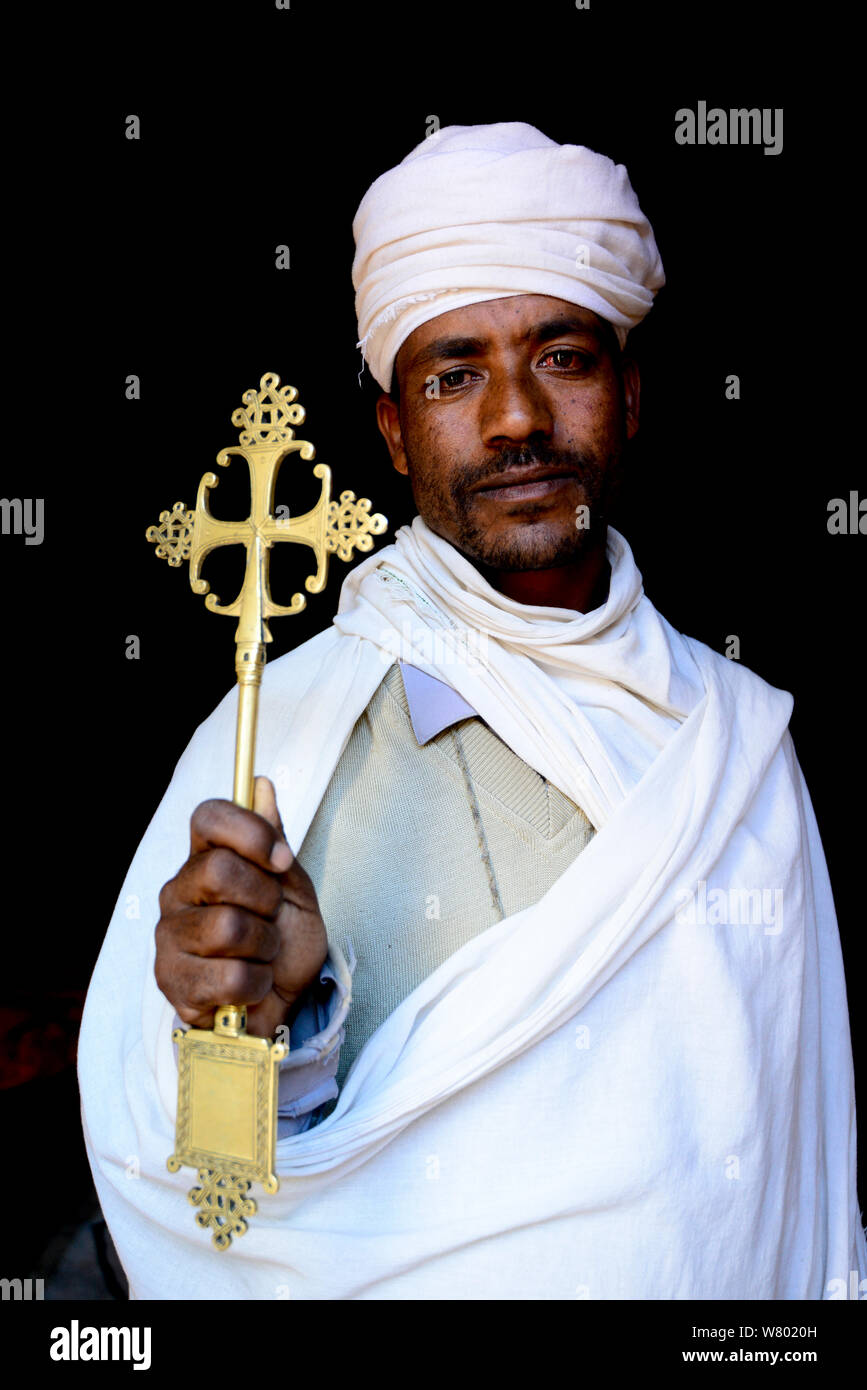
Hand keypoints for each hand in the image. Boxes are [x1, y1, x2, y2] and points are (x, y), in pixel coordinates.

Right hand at [154, 776, 328, 1037]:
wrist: (281, 1004)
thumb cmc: (284, 941)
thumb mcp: (292, 889)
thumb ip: (274, 841)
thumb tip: (261, 785)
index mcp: (206, 859)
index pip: (209, 817)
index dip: (250, 833)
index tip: (282, 861)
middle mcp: (178, 891)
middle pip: (219, 871)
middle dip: (265, 900)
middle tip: (271, 918)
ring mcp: (169, 937)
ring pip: (228, 927)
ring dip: (265, 948)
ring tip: (263, 956)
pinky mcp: (171, 983)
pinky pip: (229, 977)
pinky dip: (257, 985)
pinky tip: (251, 986)